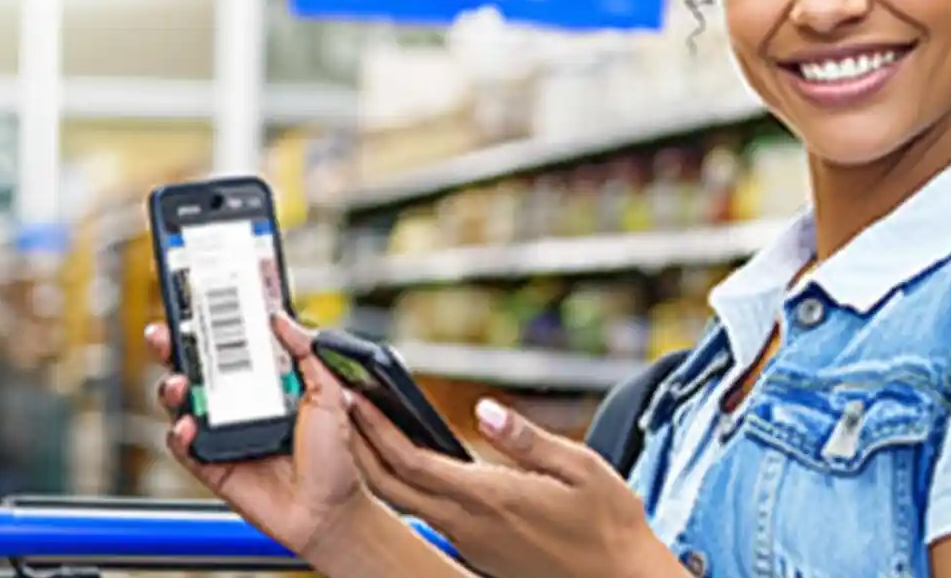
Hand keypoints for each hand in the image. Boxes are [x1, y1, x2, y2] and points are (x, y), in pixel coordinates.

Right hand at [146, 315, 367, 559]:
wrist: (329, 511)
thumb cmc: (335, 457)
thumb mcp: (330, 394)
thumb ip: (307, 354)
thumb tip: (282, 318)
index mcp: (267, 384)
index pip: (233, 348)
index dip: (213, 327)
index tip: (198, 304)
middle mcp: (241, 405)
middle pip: (197, 370)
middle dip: (173, 349)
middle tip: (164, 334)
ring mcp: (224, 434)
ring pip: (182, 404)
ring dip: (171, 389)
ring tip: (177, 382)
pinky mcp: (212, 465)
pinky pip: (184, 447)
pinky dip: (179, 435)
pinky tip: (187, 425)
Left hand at [349, 395, 683, 577]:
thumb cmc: (608, 526)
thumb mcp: (580, 468)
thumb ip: (526, 439)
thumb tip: (487, 409)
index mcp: (490, 499)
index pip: (414, 462)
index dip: (378, 429)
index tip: (357, 397)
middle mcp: (470, 525)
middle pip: (394, 486)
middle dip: (362, 445)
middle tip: (342, 407)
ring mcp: (471, 543)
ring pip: (407, 503)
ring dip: (381, 466)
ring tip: (368, 429)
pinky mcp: (479, 553)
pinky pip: (430, 516)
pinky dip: (409, 487)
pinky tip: (413, 467)